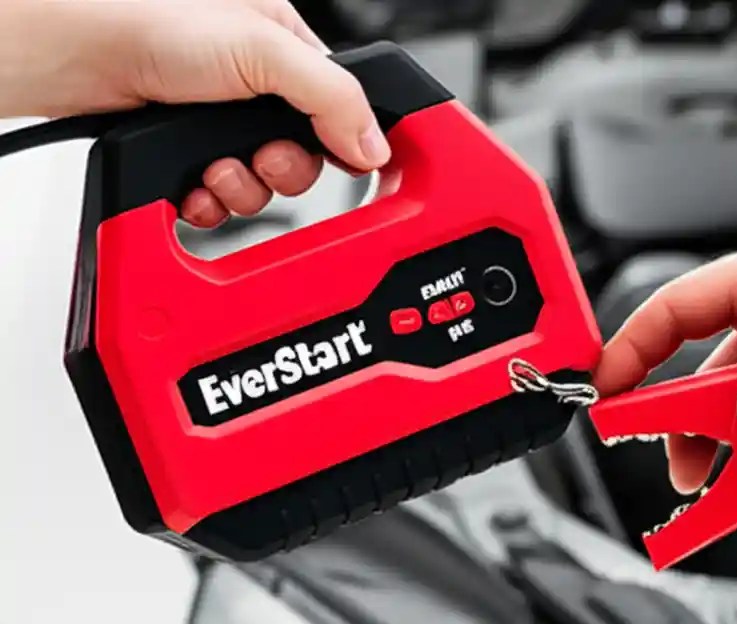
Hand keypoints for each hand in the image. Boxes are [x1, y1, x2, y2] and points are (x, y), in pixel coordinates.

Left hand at [0, 0, 388, 227]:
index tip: (334, 157)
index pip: (339, 110)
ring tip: (215, 169)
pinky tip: (194, 187)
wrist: (75, 53)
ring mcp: (218, 125)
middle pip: (302, 158)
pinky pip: (219, 203)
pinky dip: (209, 204)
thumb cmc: (152, 19)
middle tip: (259, 157)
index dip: (338, 141)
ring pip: (261, 186)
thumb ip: (334, 96)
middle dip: (280, 170)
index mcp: (286, 48)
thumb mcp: (266, 49)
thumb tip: (375, 147)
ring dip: (241, 189)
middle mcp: (254, 87)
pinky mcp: (186, 155)